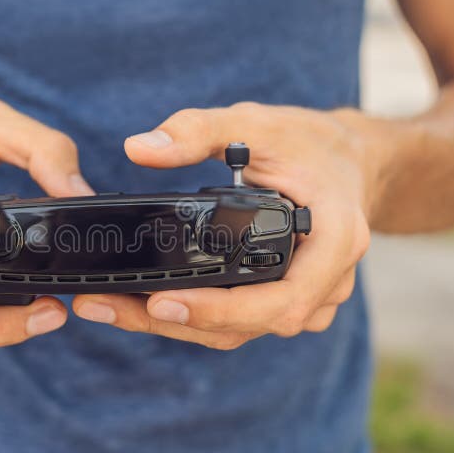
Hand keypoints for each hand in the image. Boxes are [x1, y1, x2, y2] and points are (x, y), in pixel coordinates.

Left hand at [73, 103, 376, 349]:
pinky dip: (193, 317)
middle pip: (250, 324)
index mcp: (334, 240)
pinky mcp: (284, 300)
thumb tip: (139, 149)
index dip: (222, 310)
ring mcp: (308, 297)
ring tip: (110, 307)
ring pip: (240, 330)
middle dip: (176, 322)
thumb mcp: (255, 122)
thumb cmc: (307, 143)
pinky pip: (239, 321)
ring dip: (175, 326)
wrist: (345, 161)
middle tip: (108, 307)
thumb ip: (198, 130)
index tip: (162, 302)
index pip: (282, 299)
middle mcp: (327, 281)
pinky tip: (143, 303)